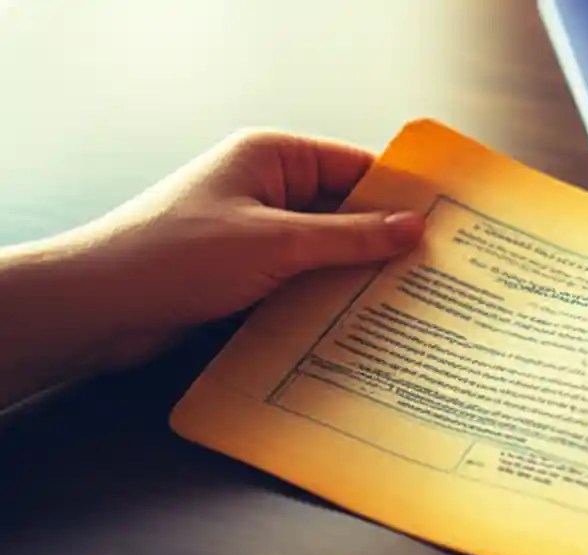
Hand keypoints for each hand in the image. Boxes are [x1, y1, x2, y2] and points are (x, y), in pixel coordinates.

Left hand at [74, 129, 423, 362]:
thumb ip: (349, 238)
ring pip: (326, 253)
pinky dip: (329, 299)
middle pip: (345, 212)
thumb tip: (414, 229)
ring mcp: (256, 234)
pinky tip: (365, 324)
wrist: (100, 307)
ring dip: (358, 277)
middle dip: (386, 242)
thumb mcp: (276, 243)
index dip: (402, 195)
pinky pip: (303, 282)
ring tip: (413, 304)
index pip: (355, 167)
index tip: (449, 224)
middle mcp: (267, 190)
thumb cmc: (177, 256)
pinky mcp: (247, 275)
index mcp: (272, 158)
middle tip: (441, 273)